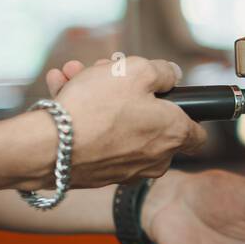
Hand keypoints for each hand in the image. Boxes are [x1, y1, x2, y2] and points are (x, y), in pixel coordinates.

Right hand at [33, 57, 207, 188]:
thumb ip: (162, 71)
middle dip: (127, 91)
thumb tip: (172, 74)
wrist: (47, 147)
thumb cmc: (95, 108)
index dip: (188, 112)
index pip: (197, 134)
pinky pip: (96, 137)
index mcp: (173, 135)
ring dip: (98, 95)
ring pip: (117, 124)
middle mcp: (153, 159)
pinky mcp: (97, 173)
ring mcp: (125, 169)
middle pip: (150, 119)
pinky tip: (61, 88)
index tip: (171, 98)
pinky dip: (82, 114)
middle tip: (106, 70)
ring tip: (75, 74)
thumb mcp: (136, 71)